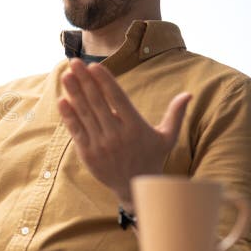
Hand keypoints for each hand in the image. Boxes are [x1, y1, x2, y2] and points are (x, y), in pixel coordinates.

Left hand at [57, 58, 191, 208]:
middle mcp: (117, 135)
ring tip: (66, 75)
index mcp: (135, 127)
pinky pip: (76, 131)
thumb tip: (188, 94)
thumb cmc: (152, 157)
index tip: (94, 66)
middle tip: (74, 62)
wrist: (135, 188)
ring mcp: (101, 145)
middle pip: (98, 102)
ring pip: (85, 114)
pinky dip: (68, 116)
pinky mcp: (88, 154)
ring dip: (74, 93)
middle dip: (84, 81)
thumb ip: (176, 114)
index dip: (105, 81)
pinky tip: (62, 100)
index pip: (118, 98)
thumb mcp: (168, 137)